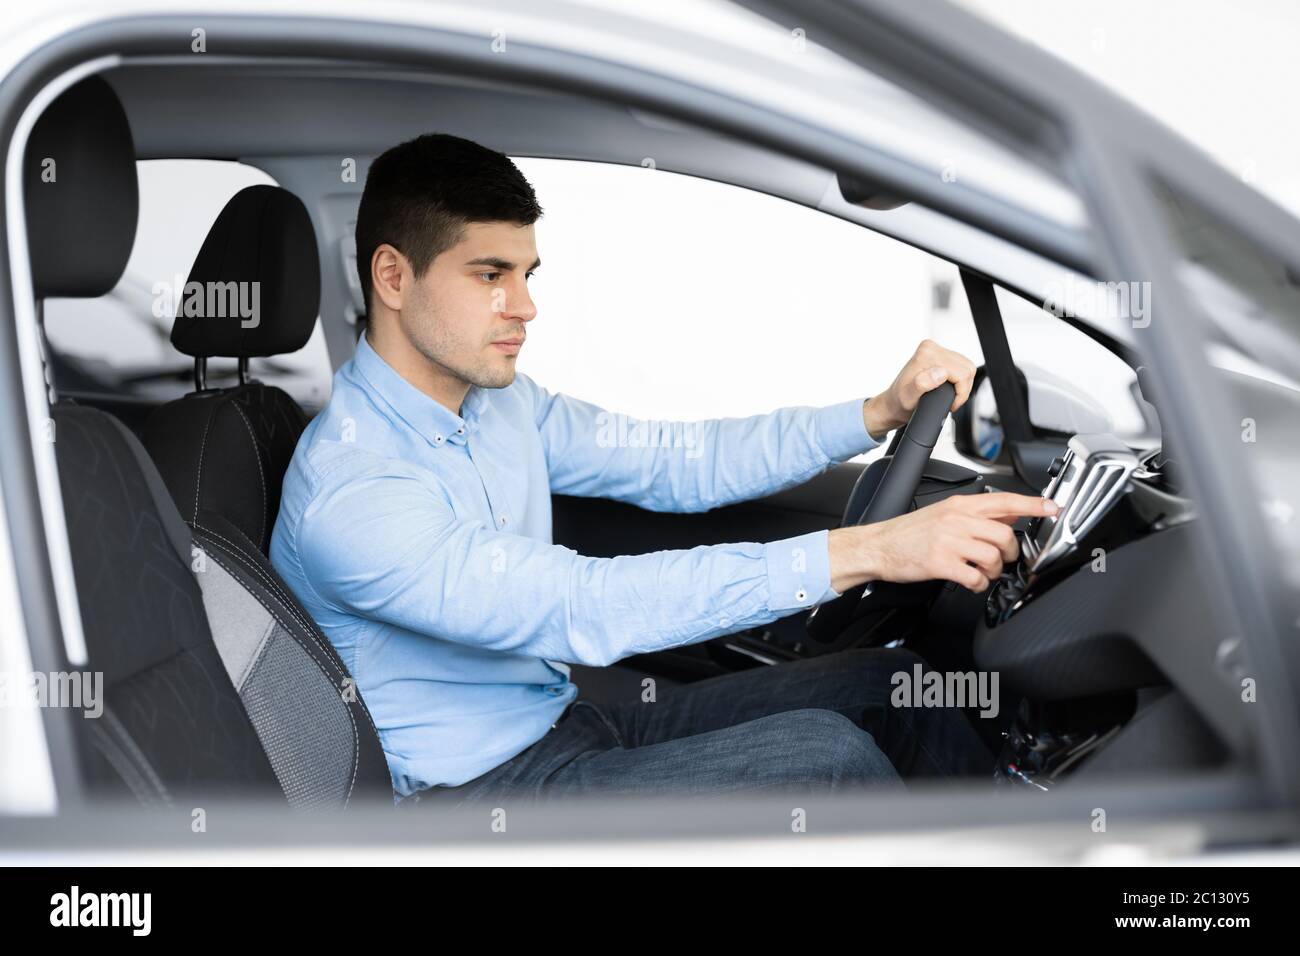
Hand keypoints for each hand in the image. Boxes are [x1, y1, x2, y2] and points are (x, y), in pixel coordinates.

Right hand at [828, 492, 1058, 593]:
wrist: (878, 546)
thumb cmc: (909, 533)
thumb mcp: (944, 514)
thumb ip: (977, 513)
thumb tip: (1009, 512)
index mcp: (959, 506)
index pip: (1005, 500)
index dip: (1034, 505)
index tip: (1053, 508)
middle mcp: (956, 520)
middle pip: (1004, 534)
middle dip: (1010, 553)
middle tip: (1002, 559)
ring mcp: (948, 542)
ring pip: (993, 557)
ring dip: (994, 571)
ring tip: (982, 572)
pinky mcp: (941, 563)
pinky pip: (975, 577)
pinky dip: (979, 584)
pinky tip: (971, 582)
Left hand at [862, 339, 977, 439]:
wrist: (894, 402)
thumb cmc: (900, 402)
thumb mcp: (909, 397)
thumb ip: (923, 384)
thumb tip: (940, 373)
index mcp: (926, 354)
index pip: (961, 372)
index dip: (960, 392)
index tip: (950, 403)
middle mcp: (931, 348)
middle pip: (966, 368)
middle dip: (963, 389)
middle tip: (951, 401)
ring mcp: (936, 350)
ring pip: (967, 367)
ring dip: (963, 385)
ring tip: (949, 396)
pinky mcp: (940, 355)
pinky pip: (962, 366)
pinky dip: (960, 380)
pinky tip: (949, 388)